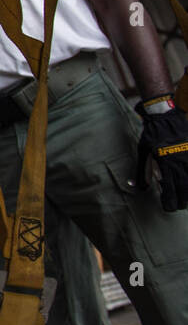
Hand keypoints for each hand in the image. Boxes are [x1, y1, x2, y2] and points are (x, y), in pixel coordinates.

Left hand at [136, 95, 187, 211]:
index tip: (169, 208)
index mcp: (166, 162)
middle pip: (185, 186)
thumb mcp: (143, 152)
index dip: (170, 200)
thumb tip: (141, 188)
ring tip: (187, 200)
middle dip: (182, 200)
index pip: (170, 187)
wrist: (165, 116)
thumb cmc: (152, 134)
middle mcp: (180, 160)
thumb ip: (142, 170)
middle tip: (179, 207)